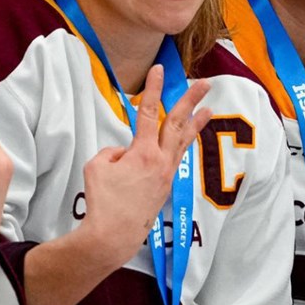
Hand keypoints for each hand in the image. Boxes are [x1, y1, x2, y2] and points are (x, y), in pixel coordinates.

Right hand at [79, 68, 210, 264]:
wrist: (113, 235)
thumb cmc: (102, 200)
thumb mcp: (97, 165)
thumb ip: (113, 151)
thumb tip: (125, 153)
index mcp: (143, 152)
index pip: (148, 112)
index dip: (152, 89)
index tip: (158, 70)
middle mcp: (161, 162)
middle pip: (177, 124)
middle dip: (191, 101)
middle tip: (205, 84)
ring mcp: (165, 176)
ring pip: (183, 143)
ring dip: (195, 124)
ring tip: (207, 110)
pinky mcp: (164, 188)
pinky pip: (176, 159)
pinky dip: (182, 145)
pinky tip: (182, 142)